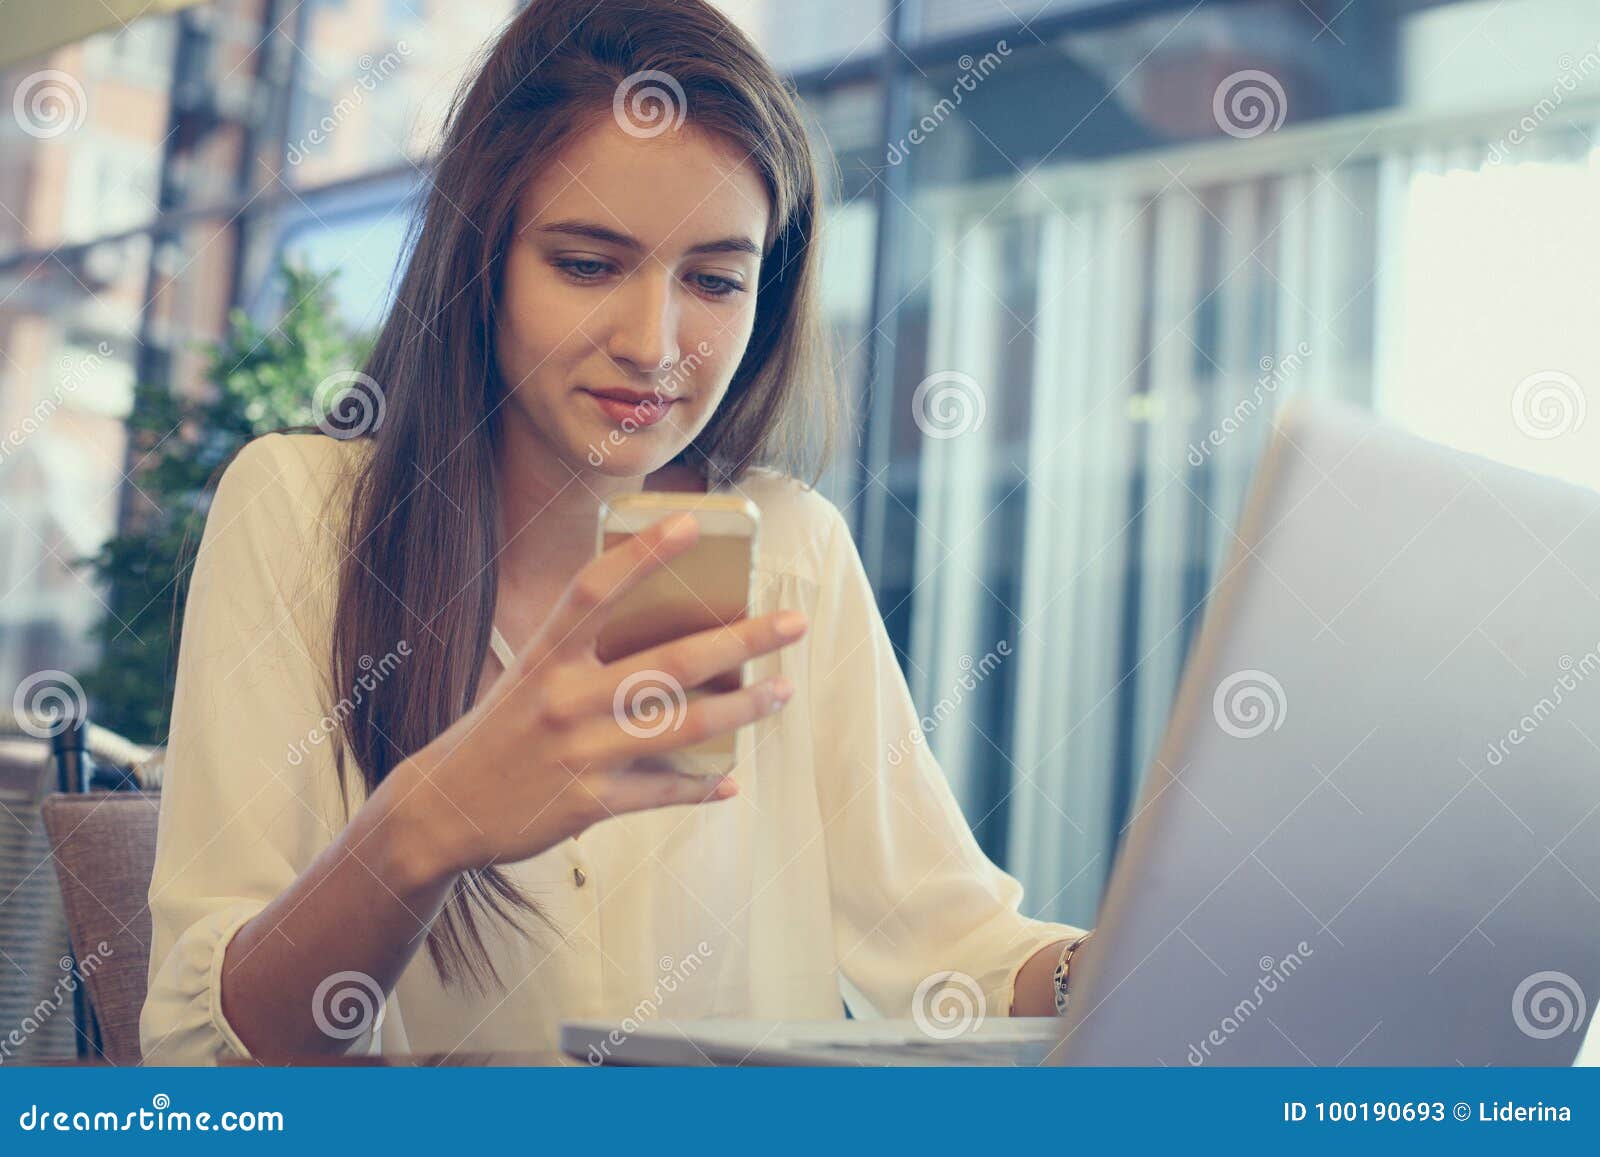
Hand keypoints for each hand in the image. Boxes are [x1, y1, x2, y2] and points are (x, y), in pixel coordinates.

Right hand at [385, 512, 805, 880]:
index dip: (645, 553)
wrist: (443, 809)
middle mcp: (564, 698)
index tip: (693, 523)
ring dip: (743, 709)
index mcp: (545, 656)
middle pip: (671, 661)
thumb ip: (583, 650)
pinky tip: (729, 780)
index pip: (597, 589)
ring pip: (684, 725)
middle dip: (742, 640)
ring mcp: (580, 752)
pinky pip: (663, 790)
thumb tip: (664, 625)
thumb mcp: (528, 676)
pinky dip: (700, 786)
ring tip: (782, 692)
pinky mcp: (590, 802)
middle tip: (793, 622)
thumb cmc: (499, 731)